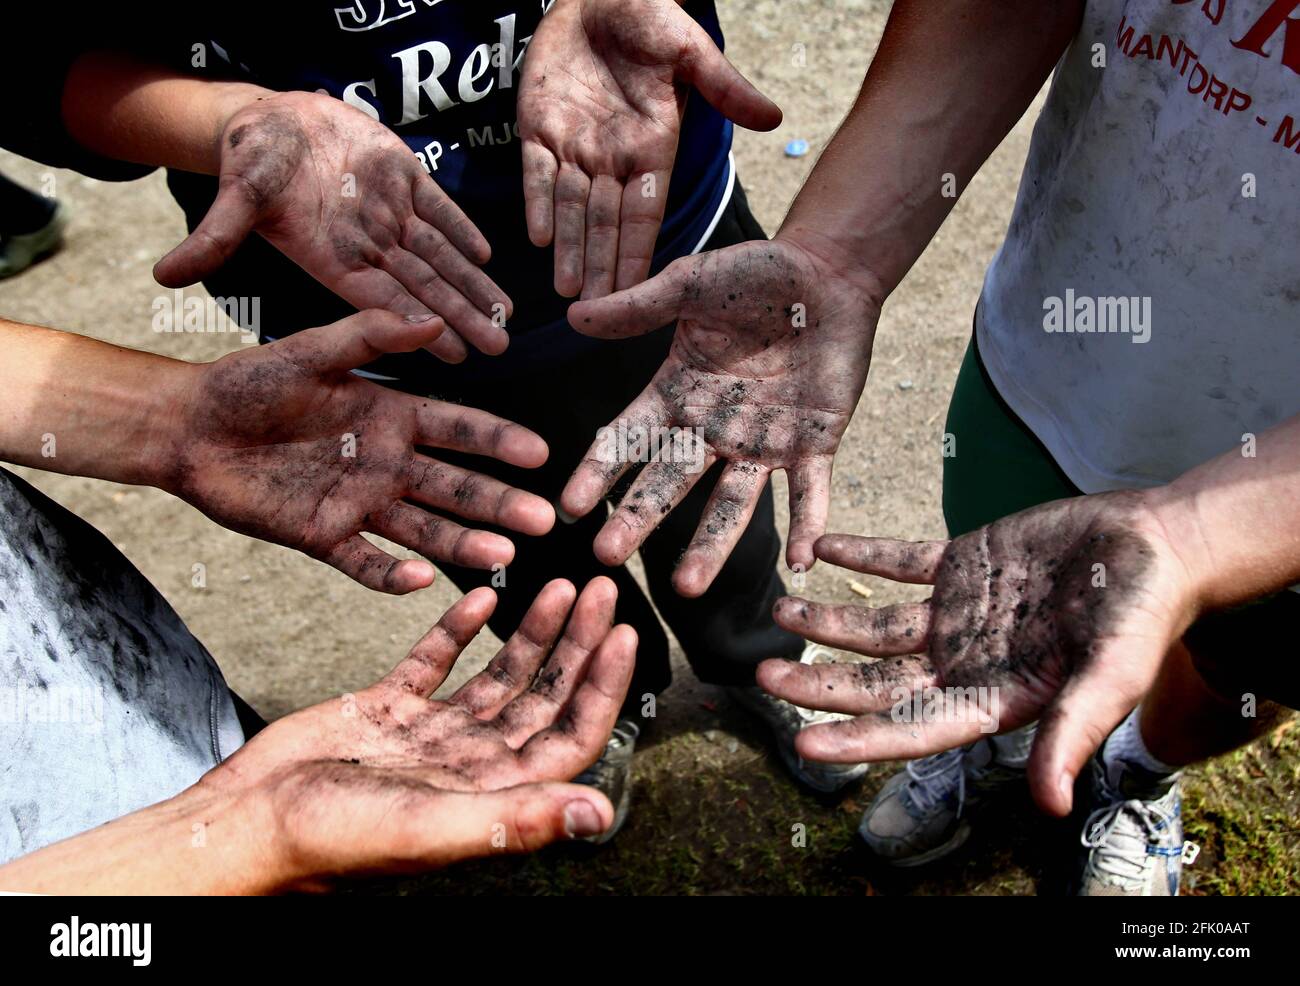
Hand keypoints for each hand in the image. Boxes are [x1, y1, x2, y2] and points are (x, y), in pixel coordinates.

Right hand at [154, 90, 510, 362]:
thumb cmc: (250, 159)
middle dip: (463, 317)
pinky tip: (488, 255)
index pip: (385, 302)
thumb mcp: (236, 196)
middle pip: (424, 288)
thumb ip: (216, 238)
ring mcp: (389, 214)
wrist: (268, 119)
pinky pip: (439, 210)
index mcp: (335, 259)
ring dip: (473, 283)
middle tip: (500, 348)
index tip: (453, 353)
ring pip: (440, 256)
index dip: (420, 327)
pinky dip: (463, 229)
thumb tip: (164, 276)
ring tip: (506, 313)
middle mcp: (368, 245)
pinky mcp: (403, 178)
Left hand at [166, 310, 554, 592]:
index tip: (540, 454)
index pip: (459, 430)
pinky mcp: (325, 537)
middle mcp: (387, 464)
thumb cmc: (249, 383)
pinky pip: (366, 563)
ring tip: (505, 557)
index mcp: (392, 416)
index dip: (499, 442)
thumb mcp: (310, 349)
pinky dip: (393, 575)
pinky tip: (423, 581)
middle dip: (500, 504)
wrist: (189, 428)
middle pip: (456, 488)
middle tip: (545, 520)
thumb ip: (371, 335)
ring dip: (465, 544)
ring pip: (425, 530)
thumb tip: (434, 320)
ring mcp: (359, 504)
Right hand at [215, 577, 635, 887]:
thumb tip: (598, 815)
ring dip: (531, 631)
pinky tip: (480, 595)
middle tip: (601, 588)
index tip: (623, 632)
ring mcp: (430, 734)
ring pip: (498, 675)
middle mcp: (470, 762)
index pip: (570, 735)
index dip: (601, 686)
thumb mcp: (431, 827)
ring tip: (560, 585)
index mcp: (491, 792)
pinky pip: (436, 662)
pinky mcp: (387, 708)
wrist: (246, 821)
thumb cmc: (332, 839)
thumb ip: (517, 817)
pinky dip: (458, 630)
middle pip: (542, 696)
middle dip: (577, 644)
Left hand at [519, 0, 780, 298]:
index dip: (640, 251)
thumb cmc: (650, 17)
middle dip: (603, 267)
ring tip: (568, 293)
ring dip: (570, 250)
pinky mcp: (538, 129)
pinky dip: (537, 204)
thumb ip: (724, 87)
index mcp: (652, 148)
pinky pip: (536, 174)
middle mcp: (614, 158)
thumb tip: (772, 119)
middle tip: (600, 313)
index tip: (640, 290)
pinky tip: (538, 238)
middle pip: (607, 223)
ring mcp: (575, 147)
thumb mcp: (690, 50)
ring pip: (572, 209)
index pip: (646, 211)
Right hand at [562, 236, 880, 596]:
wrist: (829, 273)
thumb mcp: (692, 284)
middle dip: (640, 518)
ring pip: (733, 504)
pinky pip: (809, 492)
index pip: (628, 439)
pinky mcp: (813, 445)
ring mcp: (762, 444)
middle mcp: (713, 429)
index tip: (570, 506)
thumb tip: (574, 314)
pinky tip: (803, 561)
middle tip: (609, 555)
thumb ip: (639, 306)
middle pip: (670, 482)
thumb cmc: (757, 274)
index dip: (599, 471)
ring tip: (689, 586)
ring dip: (712, 545)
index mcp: (677, 393)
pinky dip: (808, 525)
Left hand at [756, 492, 1202, 815]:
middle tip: (764, 676)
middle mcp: (964, 662)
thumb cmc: (1142, 615)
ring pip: (878, 624)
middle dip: (822, 682)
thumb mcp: (1112, 676)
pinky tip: (821, 546)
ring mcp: (958, 613)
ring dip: (829, 618)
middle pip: (877, 681)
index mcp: (992, 697)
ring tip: (781, 608)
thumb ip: (1073, 732)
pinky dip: (863, 553)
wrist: (1157, 544)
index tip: (801, 744)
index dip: (857, 740)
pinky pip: (901, 562)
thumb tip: (1051, 807)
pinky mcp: (961, 565)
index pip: (911, 730)